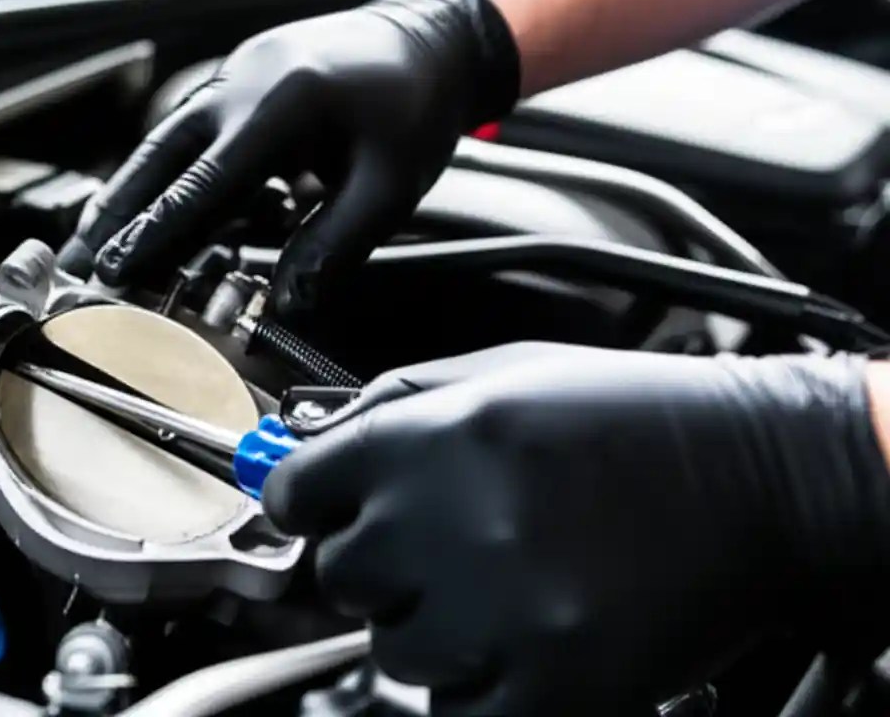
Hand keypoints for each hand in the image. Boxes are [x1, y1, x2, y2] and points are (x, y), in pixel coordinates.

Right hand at [59, 0, 519, 319]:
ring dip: (126, 198)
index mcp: (281, 105)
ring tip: (93, 248)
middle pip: (156, 158)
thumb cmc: (415, 105)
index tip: (116, 269)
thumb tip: (286, 304)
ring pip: (162, 146)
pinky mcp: (238, 86)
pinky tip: (151, 215)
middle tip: (73, 265)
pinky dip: (163, 179)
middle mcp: (243, 85)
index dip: (155, 232)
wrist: (430, 41)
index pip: (203, 182)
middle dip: (111, 216)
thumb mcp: (389, 185)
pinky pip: (188, 137)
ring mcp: (235, 80)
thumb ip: (333, 246)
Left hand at [264, 343, 889, 713]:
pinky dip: (481, 684)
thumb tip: (305, 447)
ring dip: (435, 626)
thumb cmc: (633, 422)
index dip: (312, 503)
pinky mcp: (549, 685)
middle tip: (449, 546)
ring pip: (392, 650)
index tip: (328, 511)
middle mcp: (455, 520)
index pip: (295, 492)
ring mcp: (500, 612)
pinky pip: (453, 709)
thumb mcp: (503, 375)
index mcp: (435, 435)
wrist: (762, 481)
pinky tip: (526, 636)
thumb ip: (393, 407)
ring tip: (507, 584)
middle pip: (340, 576)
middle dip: (383, 564)